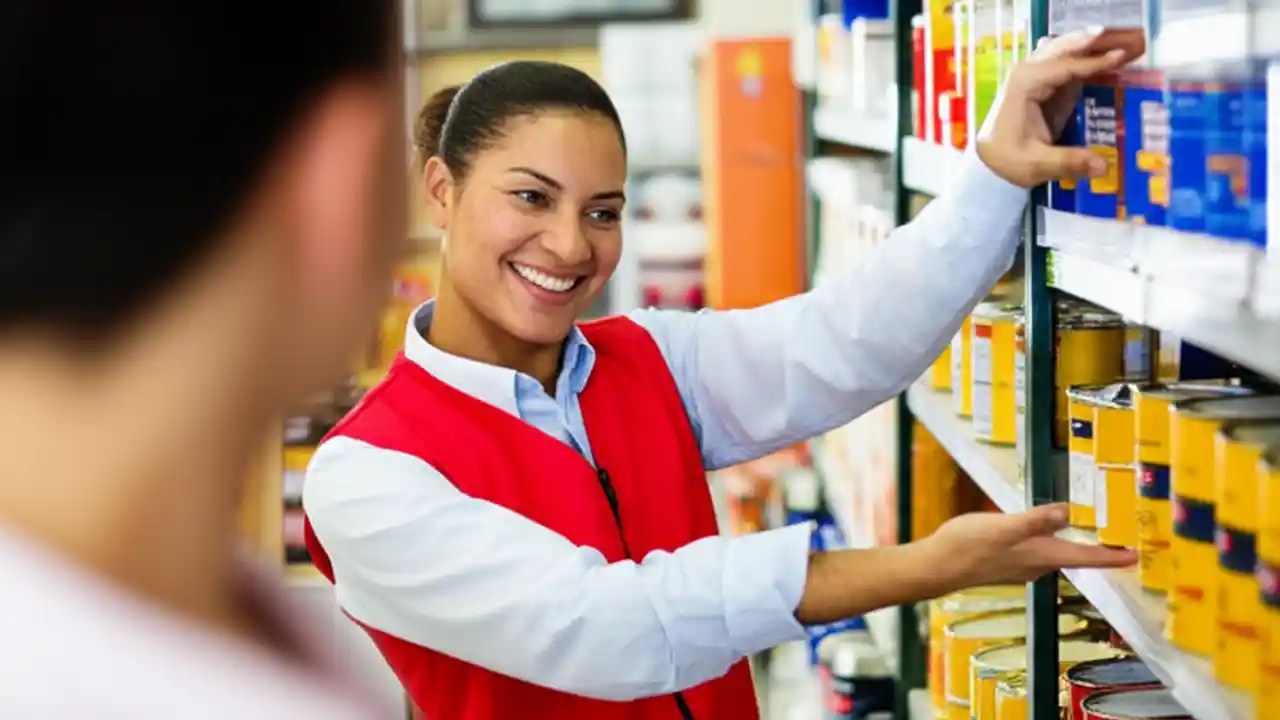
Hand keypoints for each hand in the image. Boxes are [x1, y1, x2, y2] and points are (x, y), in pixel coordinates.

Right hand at [921, 503, 1136, 586]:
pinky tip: (1038, 531)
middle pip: (1074, 558)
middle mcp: (1036, 564)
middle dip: (1095, 551)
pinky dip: (1046, 542)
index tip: (1134, 557)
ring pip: (1054, 555)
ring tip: (1082, 533)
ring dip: (1070, 546)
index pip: (1086, 557)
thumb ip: (1037, 520)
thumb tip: (1069, 512)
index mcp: (1042, 555)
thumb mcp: (1004, 527)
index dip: (1111, 556)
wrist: (936, 567)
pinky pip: (1035, 552)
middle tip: (1114, 542)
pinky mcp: (1004, 561)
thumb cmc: (969, 546)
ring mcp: (1019, 565)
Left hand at [977, 28, 1145, 187]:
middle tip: (1127, 42)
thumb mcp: (1035, 164)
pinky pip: (1071, 64)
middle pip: (1065, 48)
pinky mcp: (1047, 83)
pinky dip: (1090, 60)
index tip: (1120, 57)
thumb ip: (1067, 162)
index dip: (1092, 61)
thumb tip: (1103, 166)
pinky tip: (1112, 62)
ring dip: (1093, 48)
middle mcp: (1029, 72)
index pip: (1063, 66)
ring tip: (1124, 47)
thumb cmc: (1007, 159)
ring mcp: (1037, 75)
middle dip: (1095, 43)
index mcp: (1024, 84)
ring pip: (1068, 51)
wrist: (991, 158)